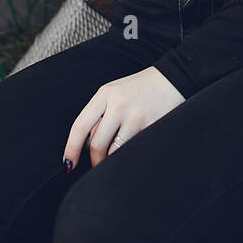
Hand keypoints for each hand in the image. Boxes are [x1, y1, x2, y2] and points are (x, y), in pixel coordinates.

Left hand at [62, 67, 184, 168]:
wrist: (174, 78)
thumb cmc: (141, 88)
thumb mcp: (116, 93)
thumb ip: (101, 115)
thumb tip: (86, 145)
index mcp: (105, 94)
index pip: (80, 126)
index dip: (71, 149)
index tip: (68, 164)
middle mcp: (118, 104)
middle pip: (96, 144)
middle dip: (95, 161)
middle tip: (98, 164)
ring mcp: (135, 116)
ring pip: (114, 151)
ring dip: (111, 161)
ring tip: (115, 159)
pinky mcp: (150, 126)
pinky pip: (133, 149)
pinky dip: (128, 155)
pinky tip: (132, 151)